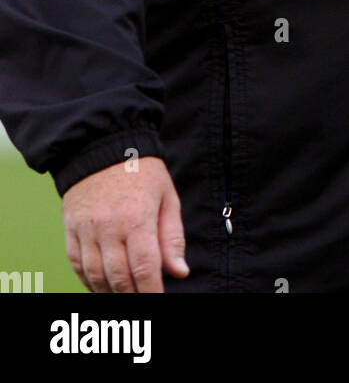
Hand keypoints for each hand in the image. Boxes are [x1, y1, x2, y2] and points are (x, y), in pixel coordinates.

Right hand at [62, 155, 188, 292]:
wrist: (102, 144)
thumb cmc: (141, 171)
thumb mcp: (167, 197)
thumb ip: (172, 236)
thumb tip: (179, 272)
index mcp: (137, 219)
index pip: (144, 269)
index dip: (151, 292)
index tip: (158, 301)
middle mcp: (109, 228)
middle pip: (119, 278)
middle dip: (132, 296)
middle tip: (142, 301)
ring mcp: (86, 230)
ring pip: (96, 276)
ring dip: (110, 293)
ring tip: (124, 296)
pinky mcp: (71, 229)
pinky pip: (77, 265)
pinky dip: (89, 281)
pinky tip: (102, 286)